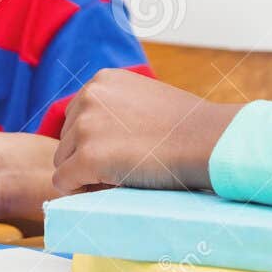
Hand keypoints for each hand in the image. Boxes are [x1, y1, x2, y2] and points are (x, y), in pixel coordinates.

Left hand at [51, 69, 242, 193]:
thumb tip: (101, 134)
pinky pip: (64, 182)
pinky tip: (108, 188)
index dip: (96, 140)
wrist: (207, 141)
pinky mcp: (87, 157)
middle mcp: (89, 96)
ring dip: (86, 174)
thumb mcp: (146, 99)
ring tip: (123, 176)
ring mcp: (86, 126)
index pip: (77, 117)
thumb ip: (119, 107)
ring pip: (64, 162)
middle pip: (67, 139)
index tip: (121, 150)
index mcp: (103, 80)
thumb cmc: (188, 126)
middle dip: (88, 157)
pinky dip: (80, 191)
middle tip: (124, 166)